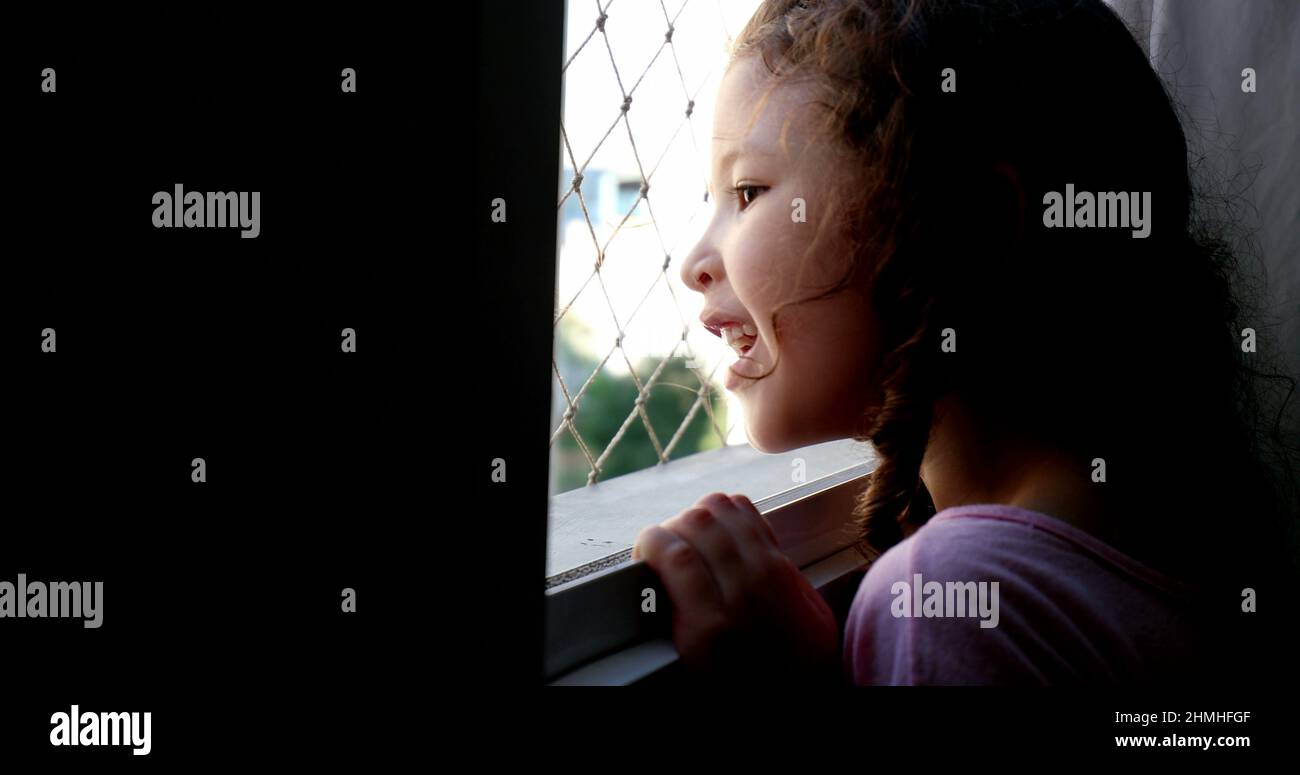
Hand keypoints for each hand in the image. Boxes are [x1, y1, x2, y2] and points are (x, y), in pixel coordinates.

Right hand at [632, 492, 841, 683]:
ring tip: (691, 540)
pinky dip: (725, 512)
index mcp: (712, 626)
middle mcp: (744, 590)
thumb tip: (653, 566)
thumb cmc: (739, 680)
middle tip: (666, 550)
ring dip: (698, 515)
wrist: (801, 687)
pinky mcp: (782, 559)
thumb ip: (674, 609)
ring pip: (723, 507)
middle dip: (671, 527)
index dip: (649, 543)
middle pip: (697, 520)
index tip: (644, 555)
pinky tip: (717, 534)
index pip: (674, 553)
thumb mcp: (693, 657)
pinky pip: (747, 512)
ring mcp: (769, 570)